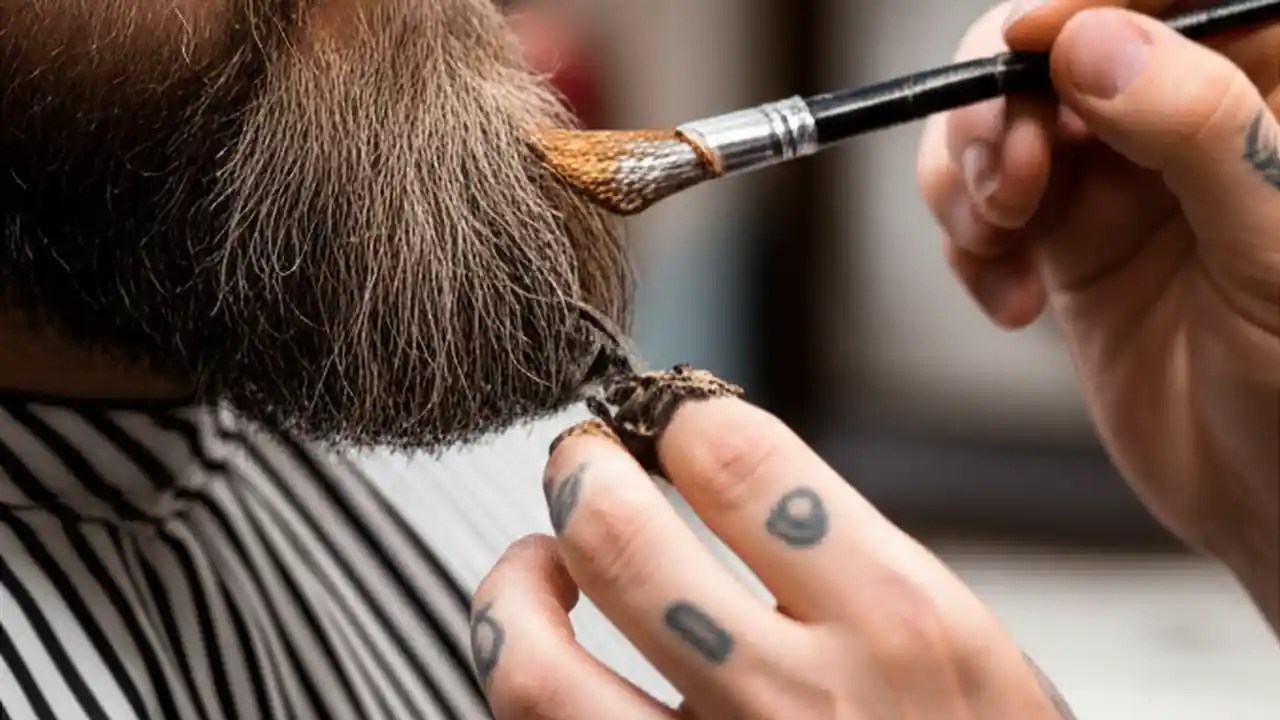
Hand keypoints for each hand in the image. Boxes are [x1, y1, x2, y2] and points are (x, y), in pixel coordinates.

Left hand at [471, 399, 1073, 718]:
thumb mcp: (967, 651)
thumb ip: (846, 564)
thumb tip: (722, 478)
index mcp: (900, 624)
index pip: (739, 461)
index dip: (683, 419)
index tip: (672, 424)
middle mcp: (799, 701)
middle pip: (619, 541)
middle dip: (581, 475)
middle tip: (584, 463)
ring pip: (536, 668)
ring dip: (515, 587)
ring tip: (538, 562)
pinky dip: (522, 683)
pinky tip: (545, 661)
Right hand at [917, 0, 1278, 625]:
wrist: (1273, 510)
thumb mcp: (1276, 253)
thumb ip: (1199, 131)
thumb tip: (1093, 41)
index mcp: (1271, 93)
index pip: (1163, 2)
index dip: (1075, 11)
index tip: (1022, 50)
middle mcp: (1185, 122)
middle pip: (1054, 51)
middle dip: (1002, 107)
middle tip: (1006, 183)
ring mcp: (1120, 182)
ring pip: (1001, 124)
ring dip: (969, 176)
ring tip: (997, 241)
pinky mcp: (1067, 243)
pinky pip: (981, 210)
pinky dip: (966, 248)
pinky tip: (1005, 299)